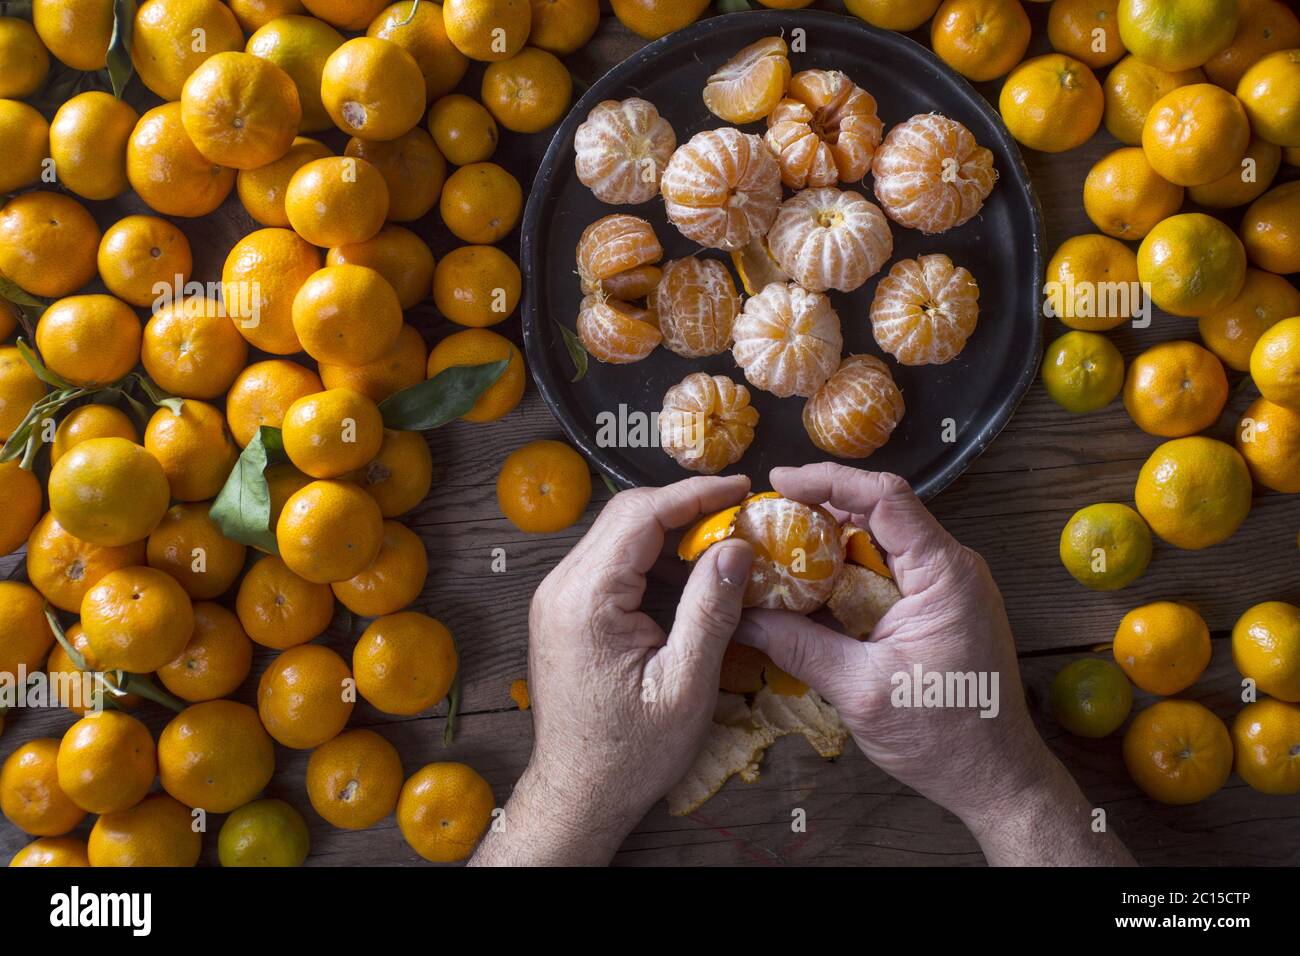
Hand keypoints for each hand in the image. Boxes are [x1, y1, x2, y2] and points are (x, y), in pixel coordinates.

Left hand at [471, 475, 754, 865]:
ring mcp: (558, 597)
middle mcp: (561, 586)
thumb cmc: (631, 752)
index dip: (695, 493)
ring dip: (672, 535)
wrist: (578, 793)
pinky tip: (693, 579)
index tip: (742, 488)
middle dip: (686, 508)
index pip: (640, 514)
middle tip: (741, 515)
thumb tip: (737, 548)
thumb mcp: (685, 685)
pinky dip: (655, 561)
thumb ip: (711, 610)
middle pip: (626, 515)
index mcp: (586, 599)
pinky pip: (613, 564)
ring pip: (620, 536)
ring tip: (726, 548)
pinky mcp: (565, 610)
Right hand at [735, 463, 1132, 865]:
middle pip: (880, 513)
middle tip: (765, 520)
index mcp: (944, 574)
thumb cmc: (944, 737)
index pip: (886, 497)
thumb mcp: (860, 691)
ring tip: (776, 550)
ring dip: (830, 543)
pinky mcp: (938, 607)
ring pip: (881, 542)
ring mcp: (947, 587)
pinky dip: (846, 572)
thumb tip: (741, 617)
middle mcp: (952, 568)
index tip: (779, 482)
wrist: (997, 779)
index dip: (829, 481)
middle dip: (820, 510)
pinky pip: (887, 572)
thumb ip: (799, 647)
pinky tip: (809, 588)